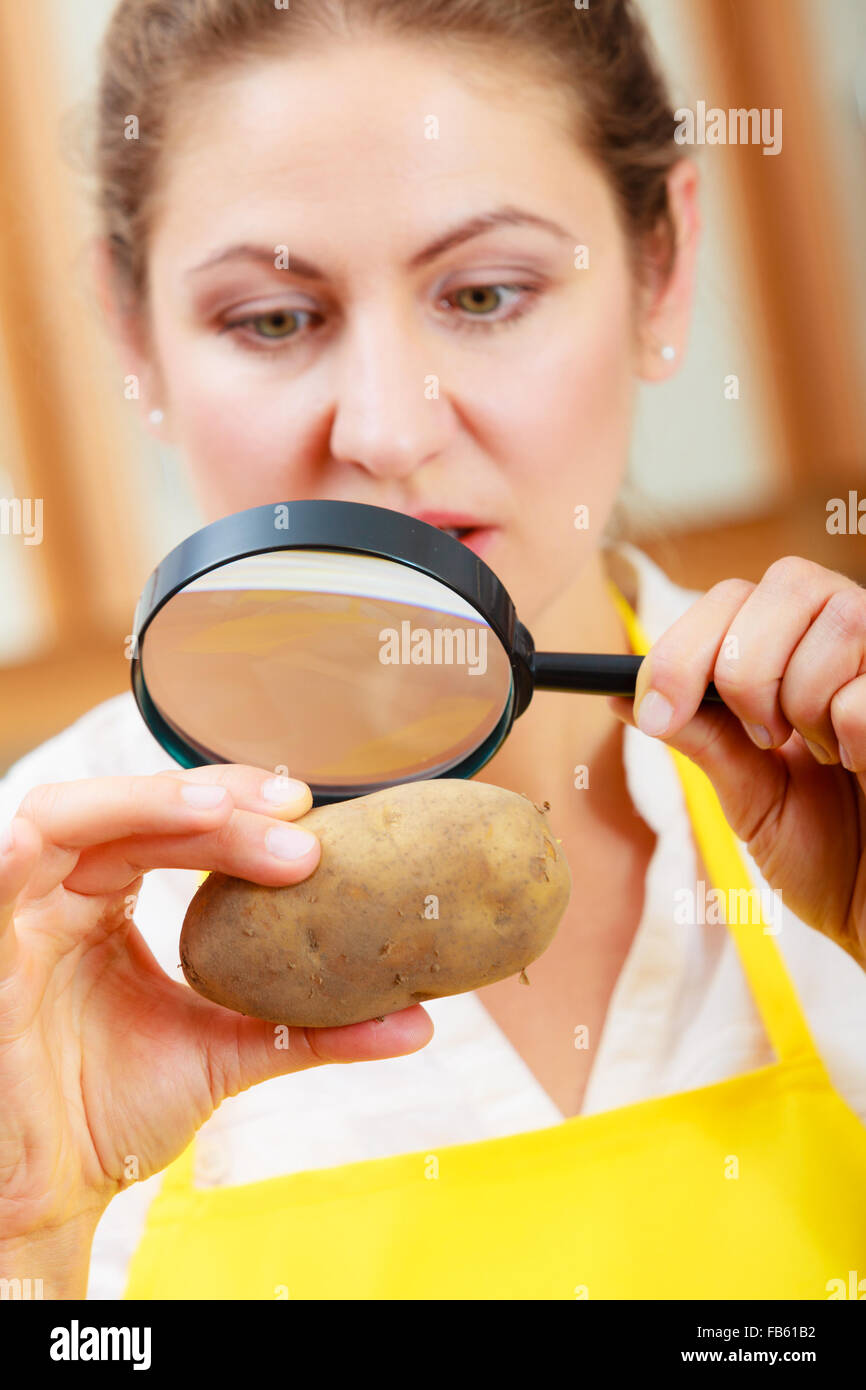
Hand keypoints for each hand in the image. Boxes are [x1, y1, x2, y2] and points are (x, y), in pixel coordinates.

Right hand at [0, 767, 432, 1243]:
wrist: (56, 1188)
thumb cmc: (119, 1110)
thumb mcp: (231, 1053)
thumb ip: (315, 1028)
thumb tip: (419, 1019)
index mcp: (111, 898)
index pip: (175, 821)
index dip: (238, 806)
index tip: (310, 818)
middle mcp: (65, 892)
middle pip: (137, 809)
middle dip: (217, 804)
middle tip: (295, 820)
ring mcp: (23, 911)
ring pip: (69, 814)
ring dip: (148, 802)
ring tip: (226, 812)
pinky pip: (4, 866)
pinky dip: (41, 841)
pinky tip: (121, 835)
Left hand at [607, 557, 865, 964]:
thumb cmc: (832, 857)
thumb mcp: (750, 796)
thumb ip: (703, 738)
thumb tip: (619, 695)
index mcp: (804, 654)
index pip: (736, 595)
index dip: (686, 645)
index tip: (658, 713)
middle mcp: (854, 644)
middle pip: (790, 581)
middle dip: (745, 665)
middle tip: (757, 736)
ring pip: (840, 619)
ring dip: (805, 701)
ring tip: (822, 756)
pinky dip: (850, 733)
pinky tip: (863, 766)